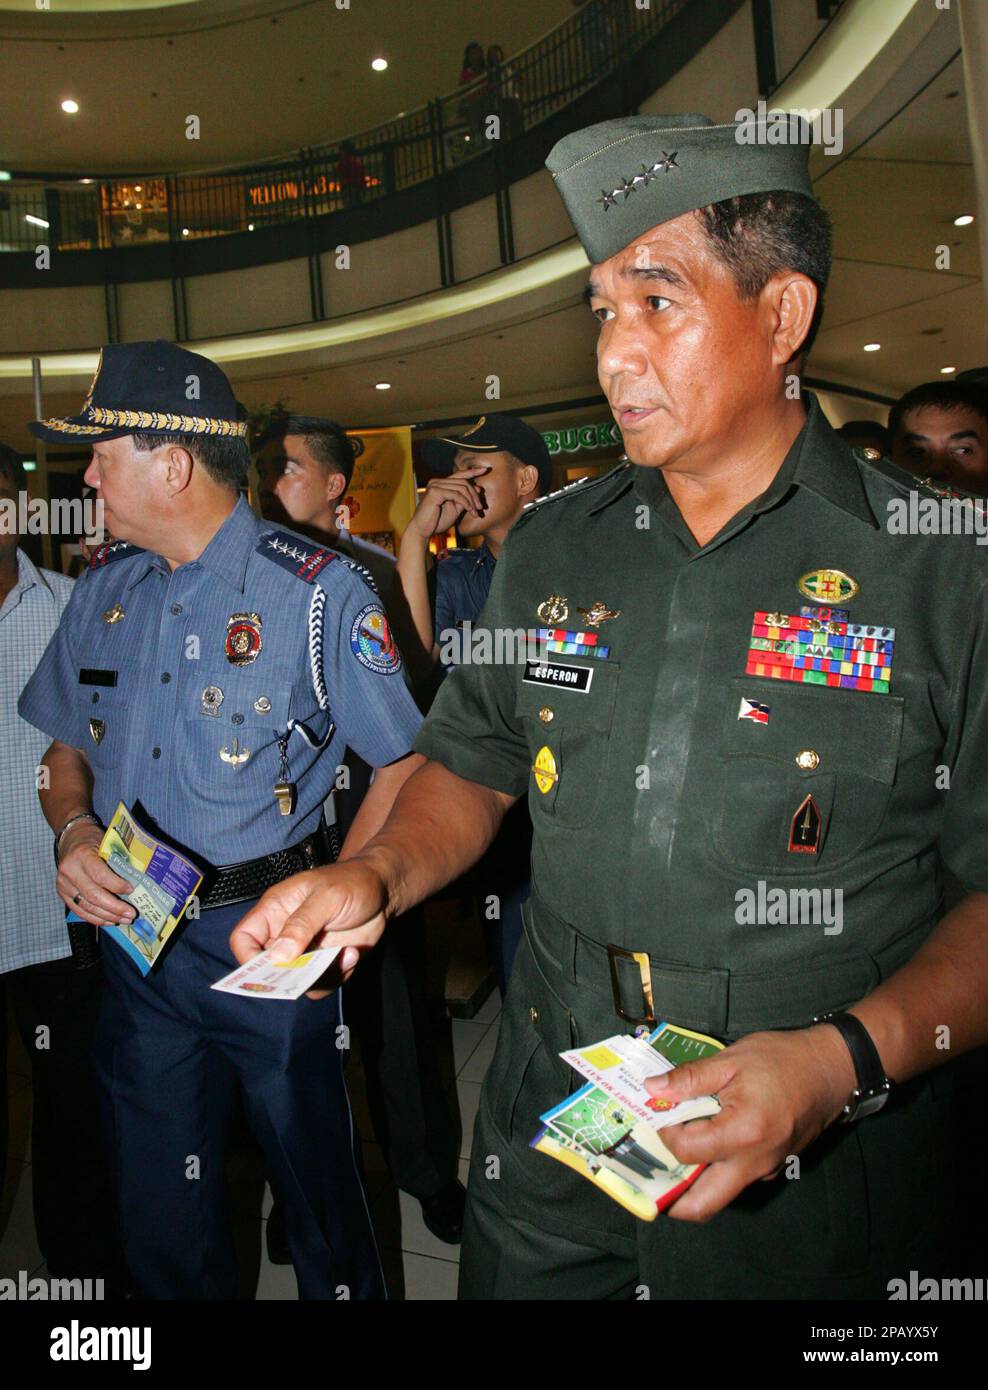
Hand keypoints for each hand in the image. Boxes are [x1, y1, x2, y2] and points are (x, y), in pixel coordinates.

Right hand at [57, 824, 135, 927]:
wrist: (71, 837)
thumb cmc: (92, 839)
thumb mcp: (105, 843)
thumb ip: (116, 861)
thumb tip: (137, 882)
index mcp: (81, 855)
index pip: (100, 875)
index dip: (116, 886)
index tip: (131, 890)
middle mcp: (69, 871)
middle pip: (93, 895)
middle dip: (114, 908)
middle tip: (131, 914)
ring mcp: (63, 884)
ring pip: (86, 906)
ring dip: (107, 916)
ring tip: (124, 920)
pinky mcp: (62, 894)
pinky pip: (79, 910)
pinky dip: (95, 918)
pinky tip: (109, 920)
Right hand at [229, 858, 389, 997]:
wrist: (384, 890)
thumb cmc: (352, 882)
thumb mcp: (326, 898)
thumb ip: (301, 924)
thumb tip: (278, 956)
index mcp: (275, 910)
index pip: (243, 939)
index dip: (248, 958)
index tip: (269, 970)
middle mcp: (285, 933)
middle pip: (267, 968)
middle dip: (289, 976)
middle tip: (313, 970)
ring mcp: (305, 950)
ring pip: (296, 981)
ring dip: (321, 976)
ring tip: (344, 953)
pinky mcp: (324, 962)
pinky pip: (321, 984)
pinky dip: (338, 975)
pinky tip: (352, 954)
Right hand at [405, 467, 489, 540]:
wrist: (422, 531)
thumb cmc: (437, 521)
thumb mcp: (455, 508)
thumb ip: (465, 498)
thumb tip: (478, 488)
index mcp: (441, 484)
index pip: (459, 474)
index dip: (472, 471)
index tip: (485, 470)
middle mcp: (437, 482)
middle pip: (463, 482)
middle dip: (474, 495)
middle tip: (480, 508)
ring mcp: (435, 486)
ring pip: (461, 488)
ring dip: (471, 501)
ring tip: (475, 512)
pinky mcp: (434, 492)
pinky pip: (456, 495)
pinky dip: (465, 502)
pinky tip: (469, 510)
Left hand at [645, 1025, 856, 1221]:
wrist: (830, 1069)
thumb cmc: (783, 1060)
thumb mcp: (731, 1060)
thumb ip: (690, 1078)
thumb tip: (652, 1089)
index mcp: (742, 1134)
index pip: (686, 1151)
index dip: (664, 1133)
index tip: (658, 1112)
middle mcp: (753, 1163)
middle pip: (702, 1205)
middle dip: (669, 1197)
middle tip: (648, 1172)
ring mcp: (765, 1170)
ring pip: (719, 1195)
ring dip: (691, 1184)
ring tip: (669, 1155)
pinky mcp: (771, 1167)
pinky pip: (736, 1179)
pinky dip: (714, 1170)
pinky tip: (703, 1141)